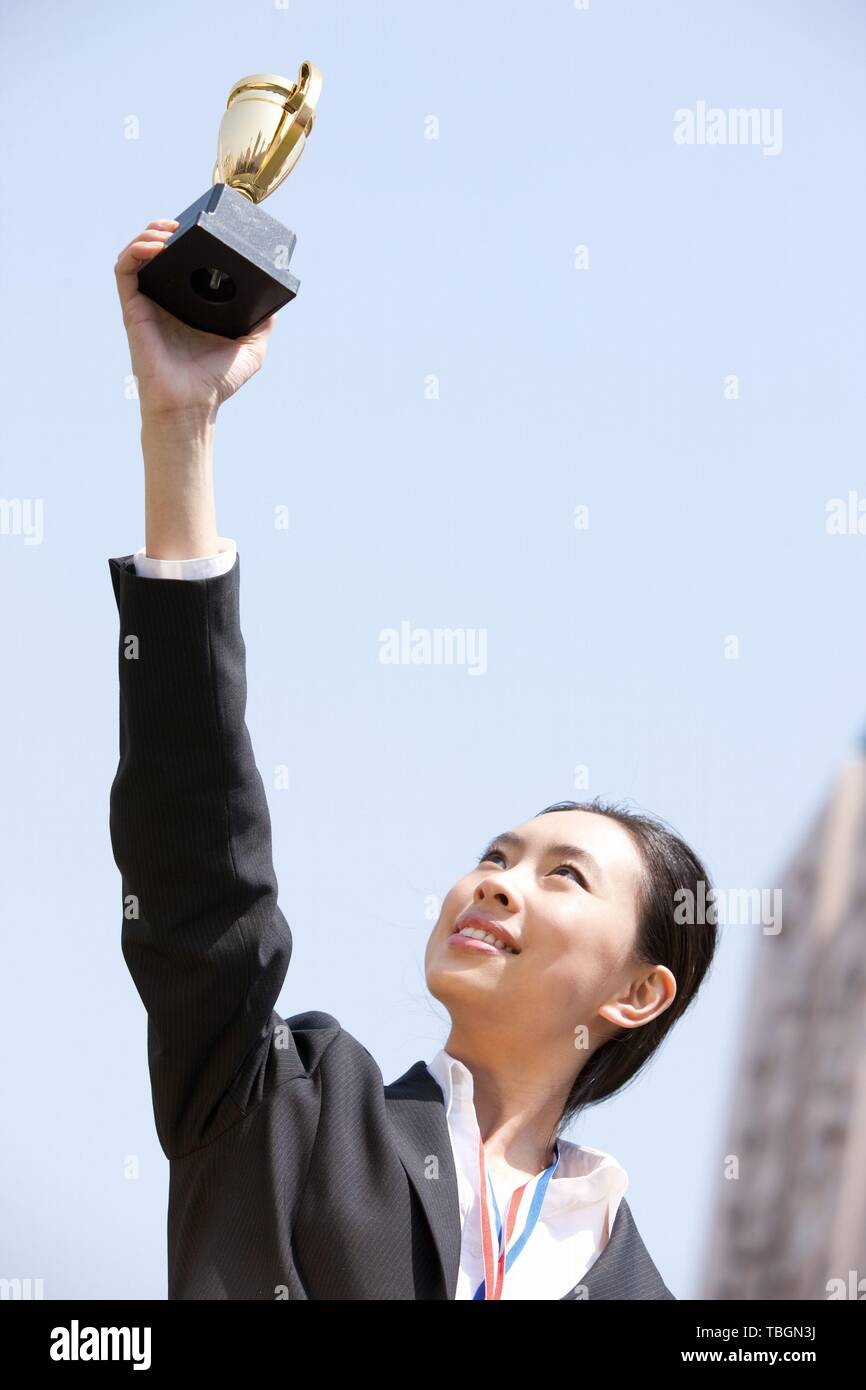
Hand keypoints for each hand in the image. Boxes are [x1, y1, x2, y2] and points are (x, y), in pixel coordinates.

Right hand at [114, 220, 275, 419]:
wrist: (192, 405)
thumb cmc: (216, 383)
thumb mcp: (251, 349)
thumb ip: (263, 324)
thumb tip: (275, 301)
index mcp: (188, 305)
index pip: (181, 263)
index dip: (185, 241)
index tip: (201, 229)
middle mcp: (165, 301)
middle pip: (156, 252)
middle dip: (164, 229)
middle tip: (182, 224)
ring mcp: (147, 304)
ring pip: (136, 255)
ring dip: (148, 234)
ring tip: (167, 229)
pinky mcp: (133, 310)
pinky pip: (124, 271)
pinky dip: (135, 251)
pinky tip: (156, 246)